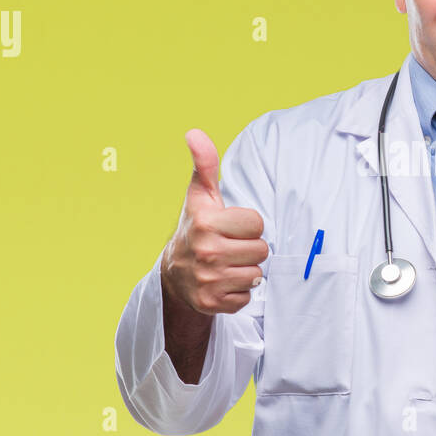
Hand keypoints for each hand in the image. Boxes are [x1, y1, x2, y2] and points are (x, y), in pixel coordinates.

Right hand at [161, 129, 268, 315]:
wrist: (175, 273)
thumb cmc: (196, 227)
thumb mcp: (200, 195)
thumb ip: (205, 164)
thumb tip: (194, 133)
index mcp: (206, 223)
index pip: (257, 224)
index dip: (249, 225)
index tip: (232, 227)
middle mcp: (206, 252)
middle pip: (261, 251)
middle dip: (250, 249)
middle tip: (231, 247)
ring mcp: (208, 280)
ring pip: (256, 275)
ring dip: (246, 271)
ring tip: (228, 264)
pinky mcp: (212, 303)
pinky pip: (247, 297)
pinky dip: (239, 292)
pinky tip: (224, 282)